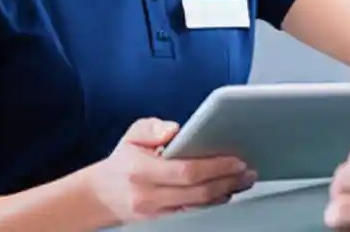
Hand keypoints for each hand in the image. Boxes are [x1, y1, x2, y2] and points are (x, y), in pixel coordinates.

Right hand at [86, 117, 255, 222]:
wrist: (101, 196)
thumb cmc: (122, 162)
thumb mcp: (132, 136)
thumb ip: (153, 128)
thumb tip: (174, 130)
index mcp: (142, 171)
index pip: (185, 171)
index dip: (215, 166)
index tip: (236, 160)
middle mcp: (149, 196)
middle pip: (198, 192)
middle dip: (228, 181)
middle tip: (248, 172)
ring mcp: (156, 213)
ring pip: (198, 207)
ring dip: (225, 194)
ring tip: (244, 181)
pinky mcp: (162, 222)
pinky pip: (193, 214)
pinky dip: (212, 203)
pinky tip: (226, 192)